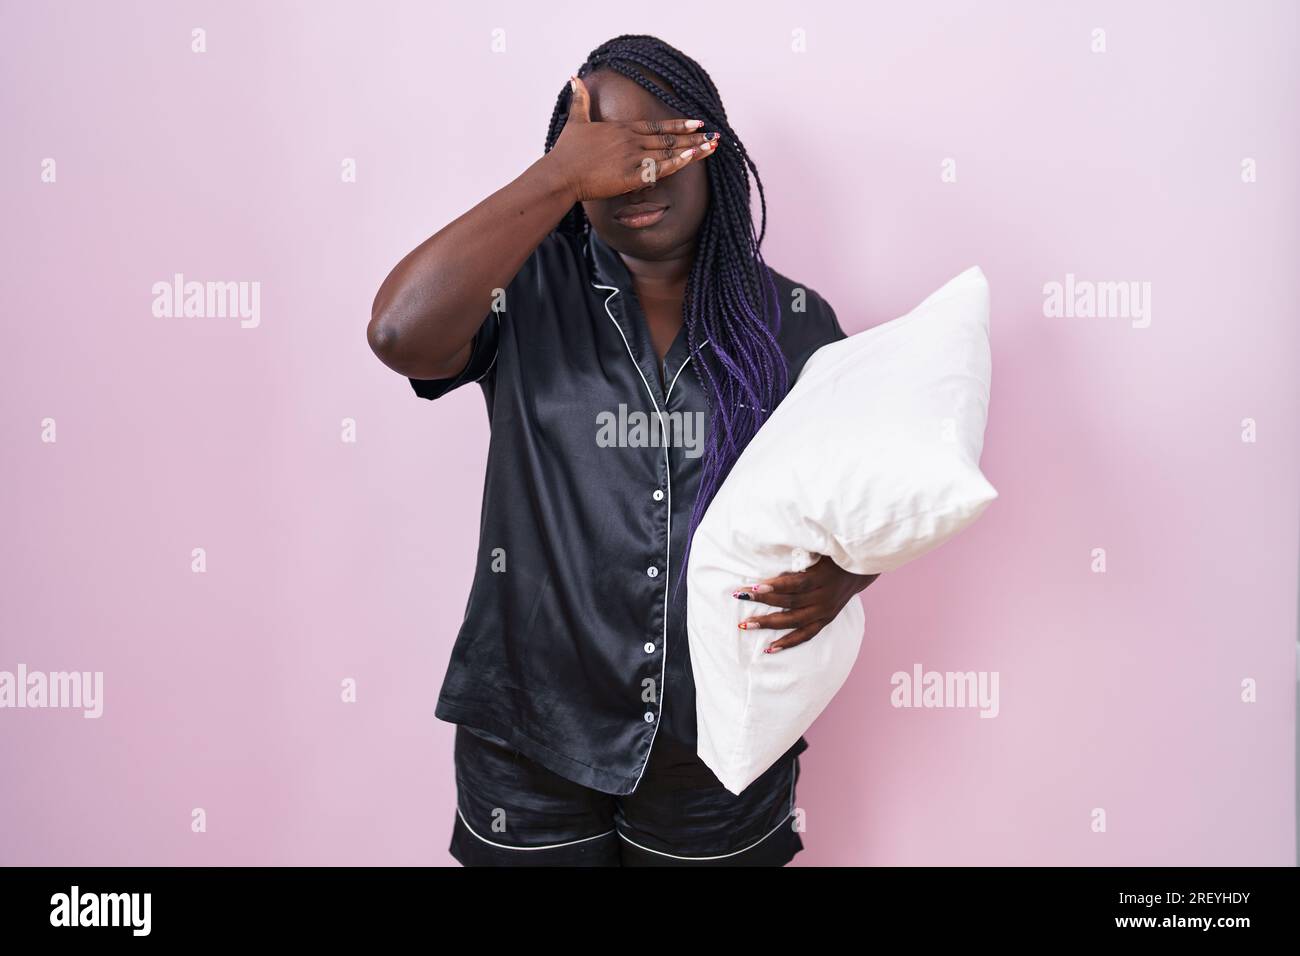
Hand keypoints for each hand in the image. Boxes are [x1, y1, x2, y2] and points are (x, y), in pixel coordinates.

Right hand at [546, 74, 719, 202]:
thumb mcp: (575, 120)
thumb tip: (575, 78)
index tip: (696, 122)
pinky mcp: (631, 175)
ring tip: (712, 147)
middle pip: (669, 138)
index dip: (679, 124)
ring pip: (669, 152)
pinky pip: (659, 169)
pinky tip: (692, 157)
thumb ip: (580, 99)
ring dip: (693, 149)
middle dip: (693, 137)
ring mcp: (633, 157)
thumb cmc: (567, 151)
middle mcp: (632, 141)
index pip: (657, 126)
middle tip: (714, 135)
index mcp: (623, 129)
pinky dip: (677, 162)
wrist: (561, 173)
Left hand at [733, 555, 878, 653]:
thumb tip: (771, 545)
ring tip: (746, 624)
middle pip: (790, 602)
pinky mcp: (825, 621)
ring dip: (768, 624)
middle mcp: (824, 598)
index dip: (775, 585)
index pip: (796, 584)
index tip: (754, 585)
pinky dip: (787, 642)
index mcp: (822, 577)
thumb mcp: (821, 549)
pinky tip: (769, 648)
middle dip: (763, 600)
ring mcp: (824, 612)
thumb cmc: (833, 555)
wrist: (860, 570)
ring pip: (794, 622)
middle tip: (740, 597)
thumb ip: (801, 553)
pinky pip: (805, 635)